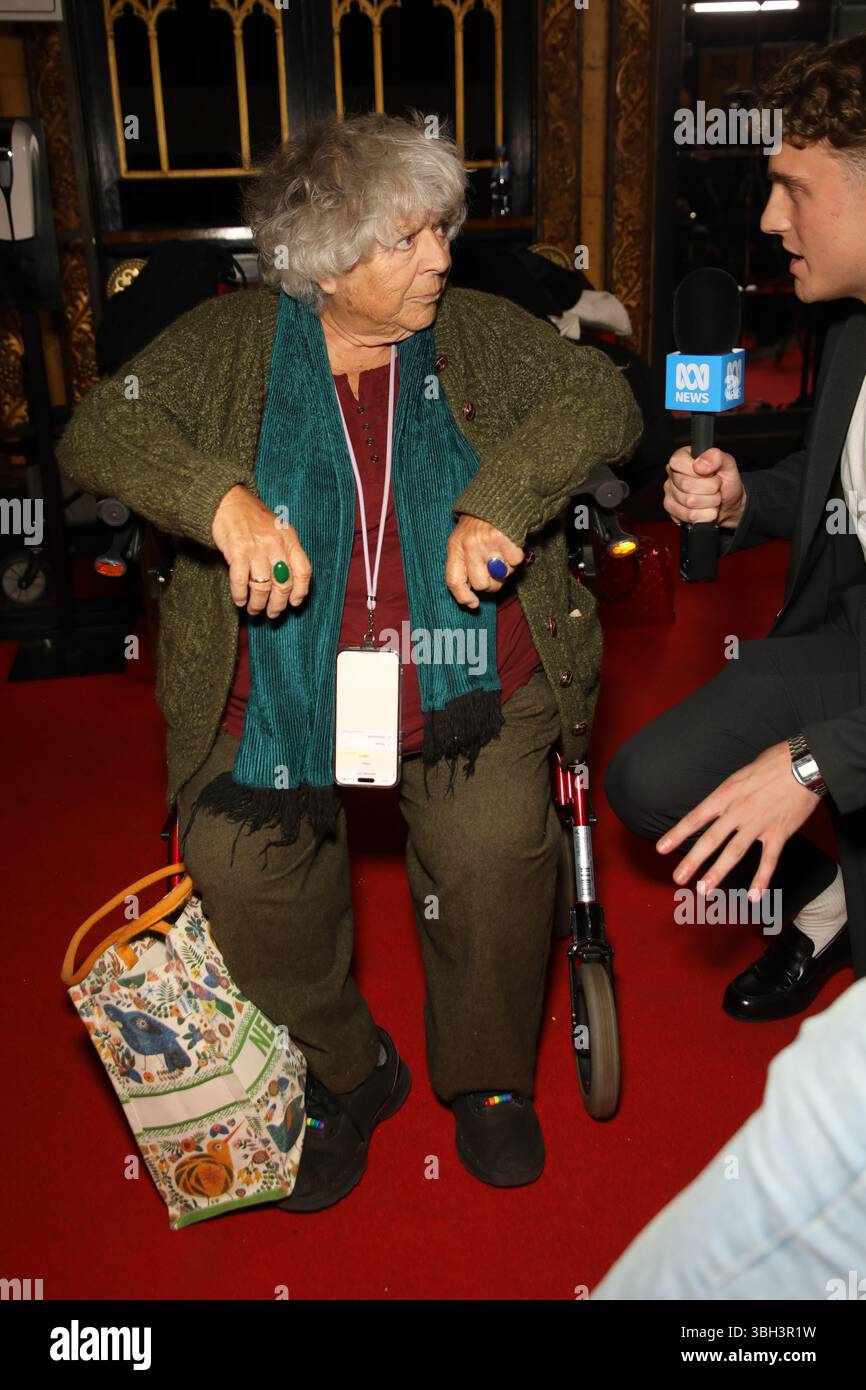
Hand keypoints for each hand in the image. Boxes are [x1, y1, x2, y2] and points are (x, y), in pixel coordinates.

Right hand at [211, 485, 311, 617]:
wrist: (227, 501)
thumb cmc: (253, 518)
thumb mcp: (278, 530)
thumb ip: (285, 552)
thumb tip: (287, 584)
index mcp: (289, 538)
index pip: (303, 571)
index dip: (300, 591)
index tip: (294, 603)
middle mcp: (276, 544)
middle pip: (283, 583)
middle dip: (278, 604)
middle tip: (272, 613)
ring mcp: (256, 547)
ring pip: (263, 586)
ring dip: (258, 604)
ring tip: (254, 610)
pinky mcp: (237, 551)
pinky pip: (241, 581)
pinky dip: (240, 595)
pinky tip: (239, 601)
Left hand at [446, 515, 524, 608]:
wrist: (498, 496)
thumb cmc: (480, 523)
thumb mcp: (463, 539)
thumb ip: (464, 564)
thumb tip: (472, 599)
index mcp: (455, 547)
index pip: (454, 581)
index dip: (463, 597)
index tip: (473, 603)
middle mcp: (469, 546)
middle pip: (481, 583)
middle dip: (491, 583)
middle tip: (495, 572)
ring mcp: (488, 543)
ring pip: (500, 576)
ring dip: (505, 570)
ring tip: (502, 554)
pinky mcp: (506, 539)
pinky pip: (515, 563)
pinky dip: (517, 558)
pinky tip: (512, 546)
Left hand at [656, 741, 819, 900]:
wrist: (803, 764)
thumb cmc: (772, 764)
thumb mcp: (739, 775)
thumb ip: (726, 795)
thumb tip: (715, 809)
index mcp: (726, 795)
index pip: (696, 818)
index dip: (677, 834)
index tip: (661, 849)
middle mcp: (738, 811)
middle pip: (711, 840)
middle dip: (692, 861)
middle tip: (678, 878)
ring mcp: (759, 824)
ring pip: (734, 852)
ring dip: (718, 872)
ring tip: (704, 889)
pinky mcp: (779, 833)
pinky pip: (769, 860)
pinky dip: (761, 879)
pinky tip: (753, 896)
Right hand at [664, 447, 745, 528]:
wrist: (729, 503)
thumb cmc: (726, 482)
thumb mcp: (728, 464)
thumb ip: (716, 457)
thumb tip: (699, 465)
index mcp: (683, 457)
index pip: (678, 461)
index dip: (697, 470)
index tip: (710, 473)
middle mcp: (673, 475)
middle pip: (686, 484)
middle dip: (709, 488)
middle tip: (716, 487)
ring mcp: (670, 494)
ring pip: (689, 502)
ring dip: (709, 502)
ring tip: (713, 498)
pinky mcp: (672, 511)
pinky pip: (689, 515)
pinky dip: (705, 514)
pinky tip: (707, 509)